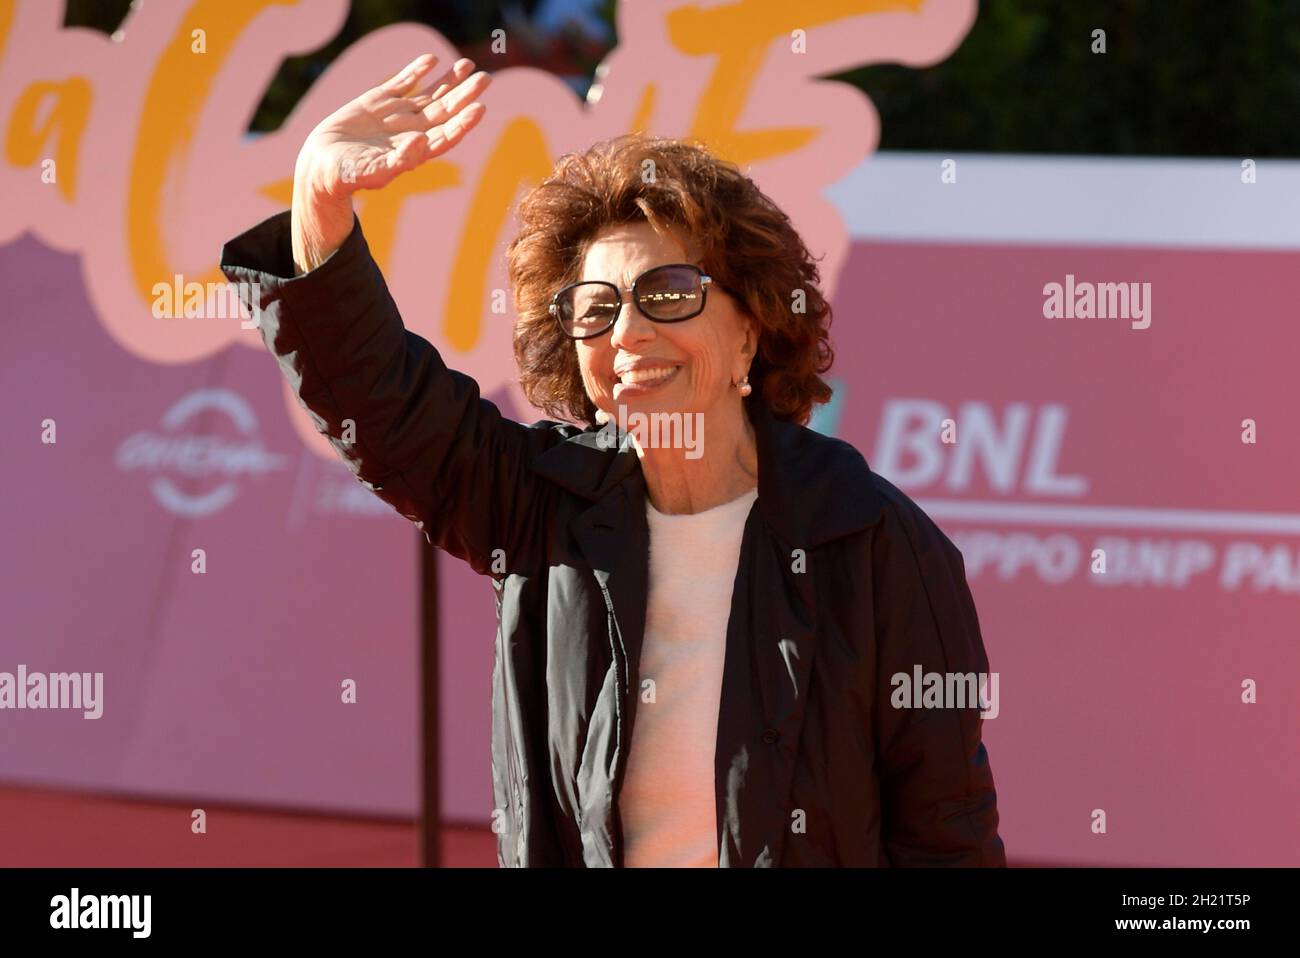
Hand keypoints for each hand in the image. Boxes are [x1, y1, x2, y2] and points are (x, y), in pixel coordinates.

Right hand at [291, 53, 491, 272]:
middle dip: (465, 95)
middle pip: (445, 111)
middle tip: (485, 79)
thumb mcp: (372, 172)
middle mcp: (412, 132)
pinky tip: (431, 60)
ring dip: (450, 80)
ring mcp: (397, 114)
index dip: (464, 123)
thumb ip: (398, 160)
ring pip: (430, 94)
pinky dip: (416, 71)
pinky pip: (403, 83)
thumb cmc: (348, 176)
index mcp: (415, 152)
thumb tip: (423, 142)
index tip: (480, 108)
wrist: (323, 164)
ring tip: (468, 65)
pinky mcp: (379, 100)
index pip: (446, 135)